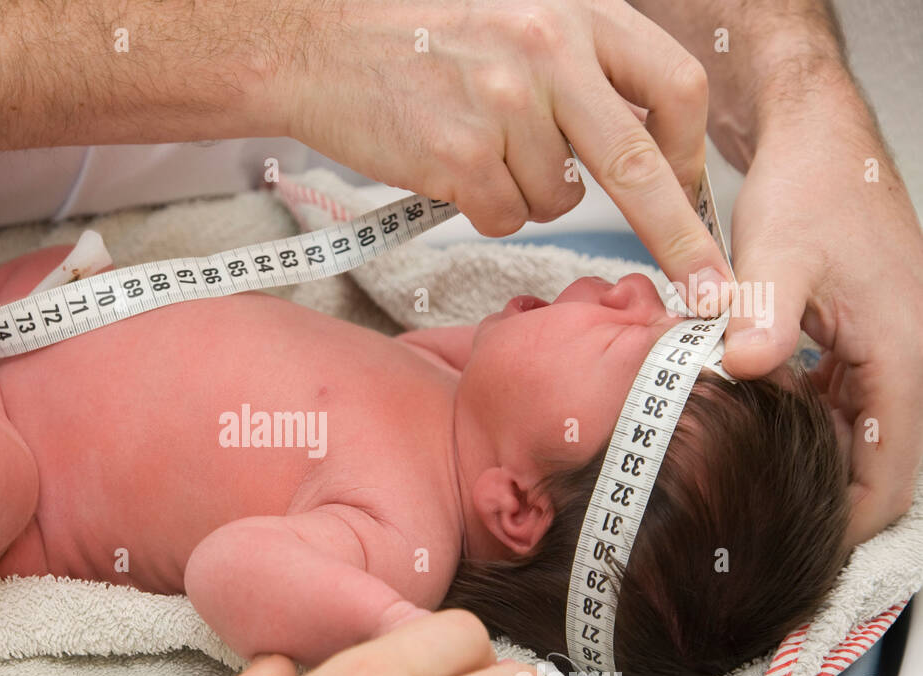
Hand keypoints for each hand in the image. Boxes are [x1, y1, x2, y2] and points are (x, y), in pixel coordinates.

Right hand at [273, 0, 731, 302]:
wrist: (320, 43)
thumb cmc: (419, 35)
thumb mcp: (519, 15)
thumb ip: (582, 62)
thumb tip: (641, 143)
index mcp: (580, 10)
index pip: (675, 87)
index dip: (689, 153)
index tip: (691, 195)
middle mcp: (551, 49)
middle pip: (641, 165)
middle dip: (681, 239)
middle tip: (713, 289)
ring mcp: (504, 103)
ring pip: (556, 199)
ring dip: (526, 195)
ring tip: (476, 149)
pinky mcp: (459, 153)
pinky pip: (502, 216)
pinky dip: (482, 208)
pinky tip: (447, 167)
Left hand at [722, 94, 922, 544]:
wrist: (821, 141)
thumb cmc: (811, 190)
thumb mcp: (778, 255)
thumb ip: (764, 318)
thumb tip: (743, 372)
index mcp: (902, 354)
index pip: (890, 478)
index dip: (845, 526)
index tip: (789, 551)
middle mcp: (908, 360)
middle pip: (879, 469)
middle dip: (827, 505)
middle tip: (755, 531)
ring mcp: (890, 352)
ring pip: (862, 440)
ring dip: (815, 466)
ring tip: (749, 487)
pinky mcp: (865, 341)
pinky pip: (845, 406)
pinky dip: (808, 425)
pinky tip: (757, 425)